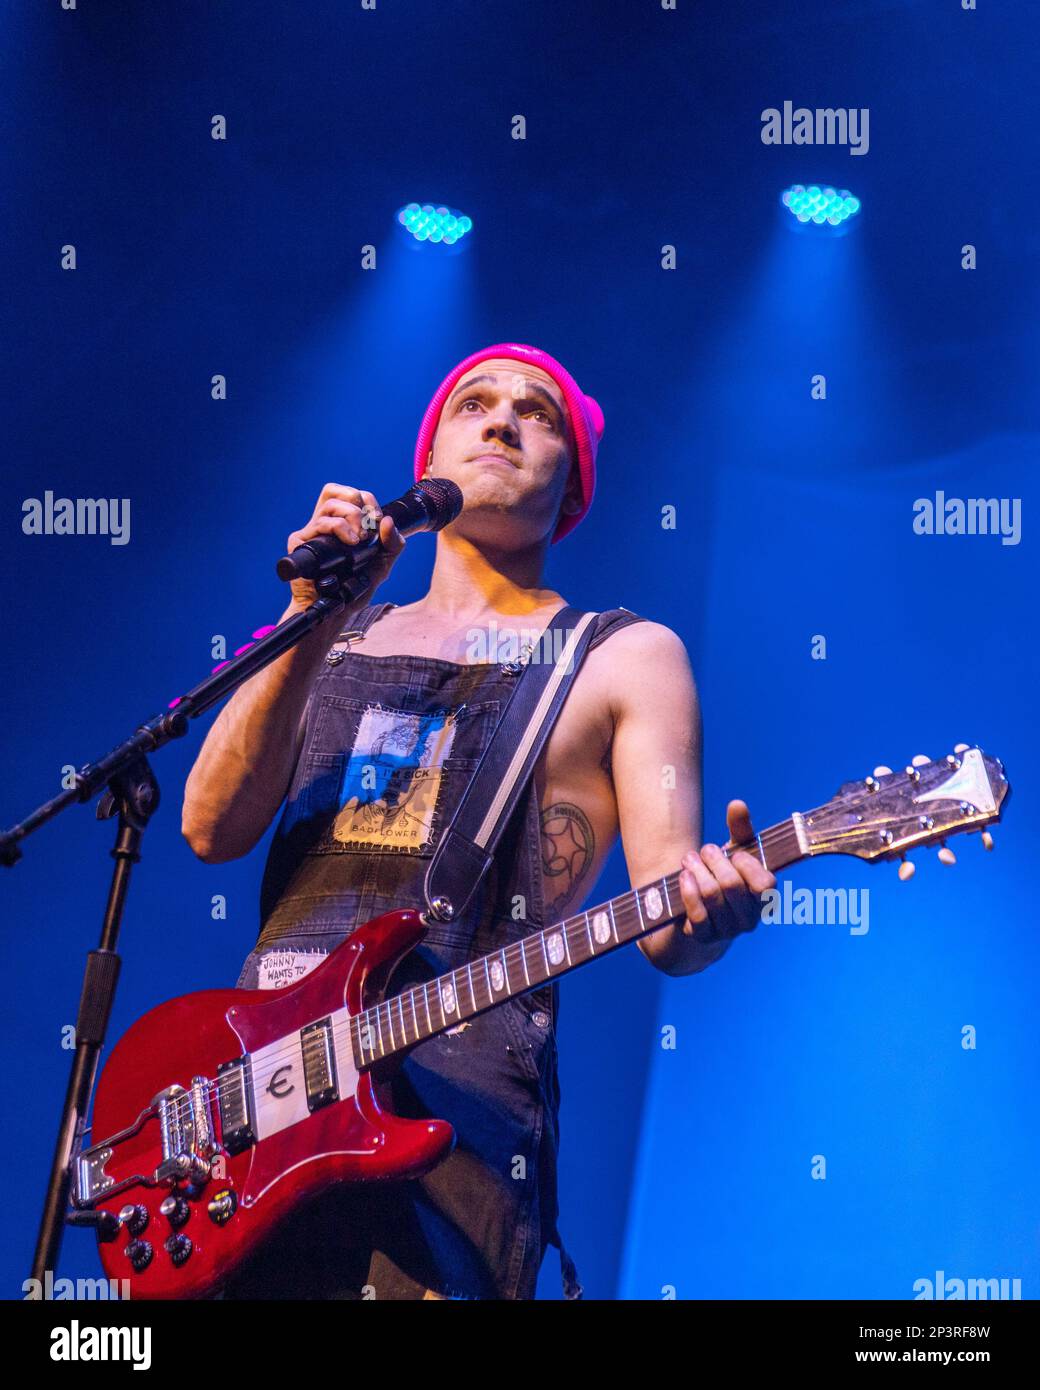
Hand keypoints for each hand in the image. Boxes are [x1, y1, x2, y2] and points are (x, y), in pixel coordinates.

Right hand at [285, 483, 405, 614]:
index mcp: (341, 524)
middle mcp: (324, 525)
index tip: (378, 518)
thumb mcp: (382, 565)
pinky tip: (351, 542)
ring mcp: (311, 533)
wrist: (337, 610)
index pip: (349, 495)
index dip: (366, 499)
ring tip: (360, 538)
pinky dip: (339, 527)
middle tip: (368, 525)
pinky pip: (318, 523)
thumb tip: (388, 521)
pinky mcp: (300, 542)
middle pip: (334, 492)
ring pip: (329, 505)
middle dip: (357, 502)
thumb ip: (392, 544)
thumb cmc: (355, 588)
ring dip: (351, 516)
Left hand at [678, 799, 776, 945]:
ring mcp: (727, 932)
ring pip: (712, 895)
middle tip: (705, 850)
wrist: (698, 910)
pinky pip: (697, 915)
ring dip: (697, 870)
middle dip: (714, 861)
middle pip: (732, 885)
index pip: (765, 885)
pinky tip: (684, 877)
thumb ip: (740, 829)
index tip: (735, 853)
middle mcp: (750, 920)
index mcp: (764, 899)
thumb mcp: (734, 852)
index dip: (748, 865)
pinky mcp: (704, 937)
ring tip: (689, 859)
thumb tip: (737, 804)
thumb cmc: (723, 875)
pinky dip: (688, 891)